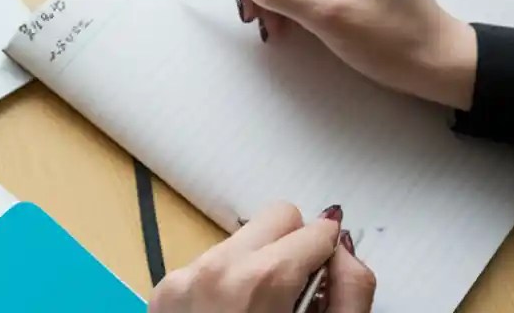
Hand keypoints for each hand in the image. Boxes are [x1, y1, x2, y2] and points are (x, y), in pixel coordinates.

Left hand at [149, 202, 374, 312]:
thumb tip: (344, 249)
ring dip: (259, 266)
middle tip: (299, 296)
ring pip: (240, 239)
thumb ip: (351, 292)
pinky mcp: (162, 292)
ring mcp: (182, 279)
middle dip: (295, 248)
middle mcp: (215, 269)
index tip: (326, 285)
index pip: (312, 228)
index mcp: (260, 282)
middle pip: (275, 217)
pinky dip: (228, 282)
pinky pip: (209, 263)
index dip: (328, 257)